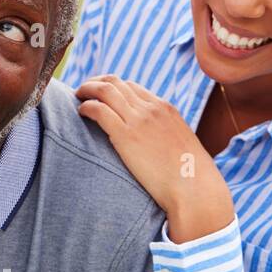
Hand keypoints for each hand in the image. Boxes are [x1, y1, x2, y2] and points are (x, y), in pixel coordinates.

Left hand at [75, 74, 234, 242]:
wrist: (194, 189)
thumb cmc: (189, 175)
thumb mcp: (180, 145)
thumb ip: (165, 135)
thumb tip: (155, 144)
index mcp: (166, 108)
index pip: (132, 86)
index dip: (112, 88)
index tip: (99, 96)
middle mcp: (152, 108)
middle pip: (115, 82)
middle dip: (95, 83)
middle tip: (82, 92)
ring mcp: (139, 120)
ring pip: (105, 90)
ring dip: (86, 90)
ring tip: (77, 98)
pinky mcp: (126, 136)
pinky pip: (98, 110)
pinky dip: (85, 107)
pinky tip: (80, 113)